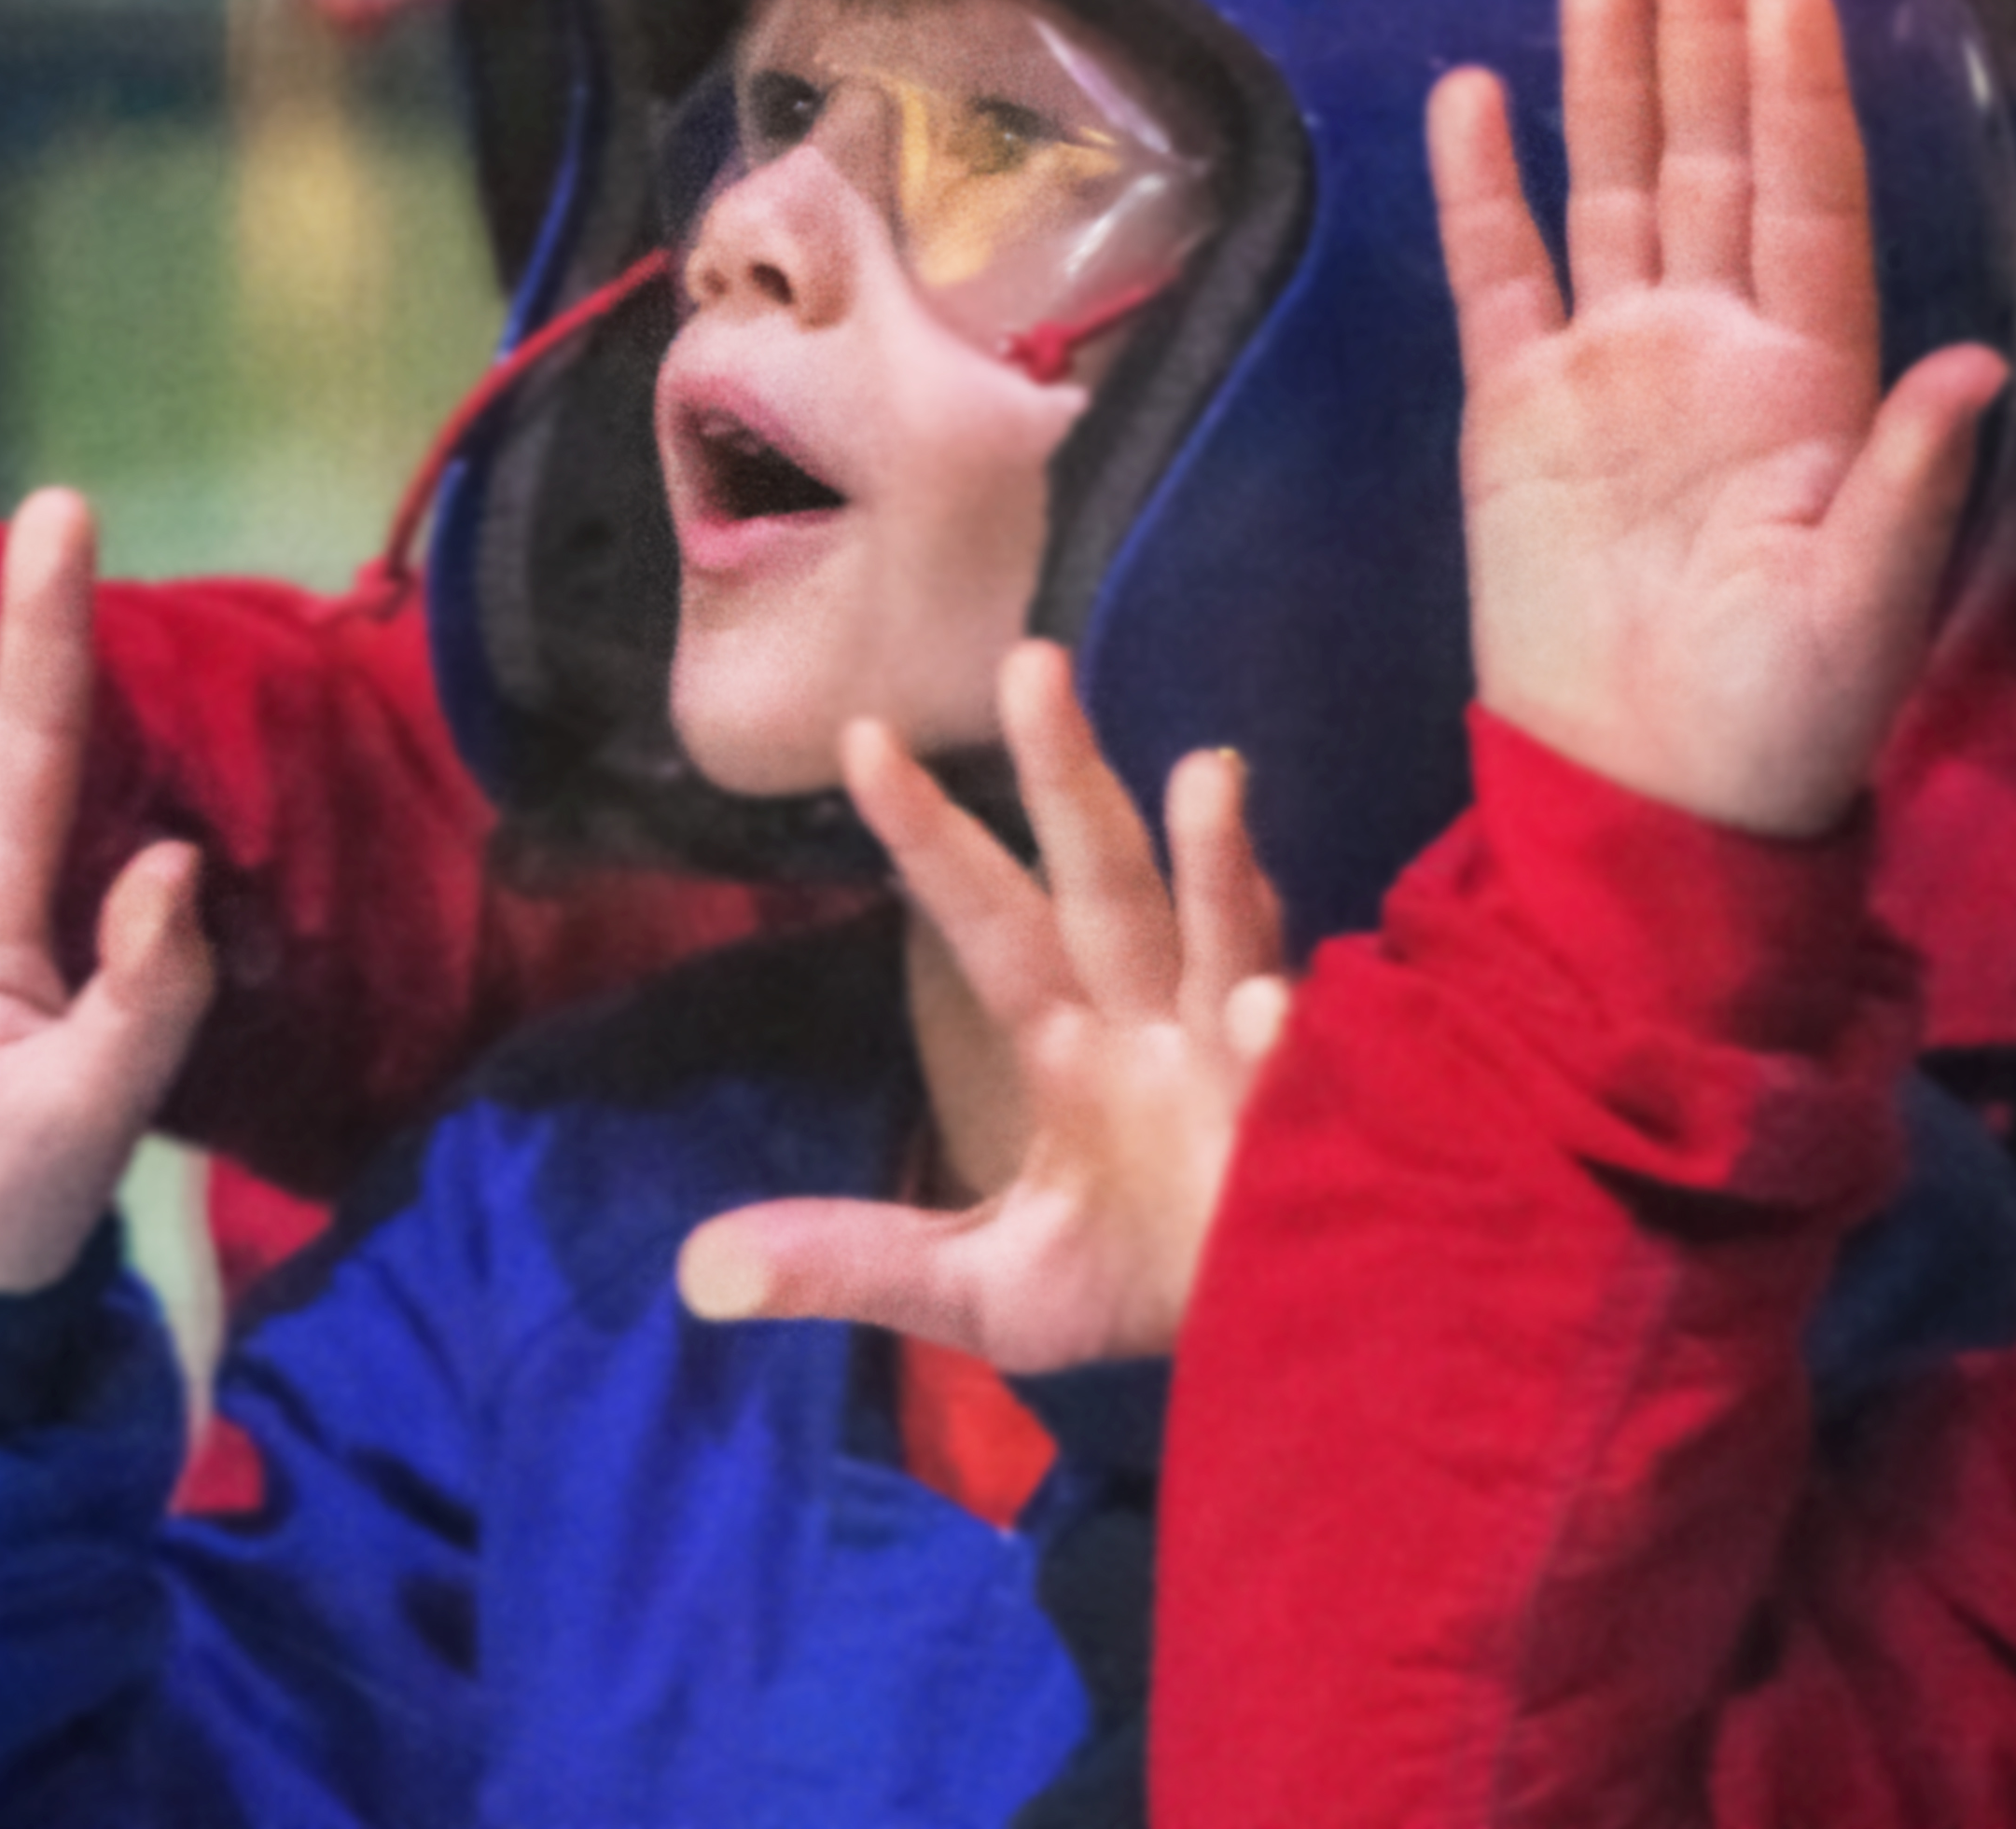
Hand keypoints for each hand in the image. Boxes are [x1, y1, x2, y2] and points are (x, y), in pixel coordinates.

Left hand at [676, 642, 1286, 1370]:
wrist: (1282, 1352)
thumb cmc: (1141, 1285)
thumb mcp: (984, 1290)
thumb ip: (858, 1260)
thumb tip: (700, 1270)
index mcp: (1073, 1040)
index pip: (987, 920)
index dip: (930, 837)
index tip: (861, 740)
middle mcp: (1157, 1019)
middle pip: (1105, 880)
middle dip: (1069, 778)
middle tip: (1027, 662)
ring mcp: (1244, 1059)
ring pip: (1222, 934)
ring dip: (1214, 861)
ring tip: (1206, 773)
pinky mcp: (1315, 1121)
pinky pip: (1298, 1070)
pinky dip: (1279, 1041)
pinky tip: (1263, 1014)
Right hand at [1437, 0, 2007, 836]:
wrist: (1644, 797)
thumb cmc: (1781, 716)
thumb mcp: (1864, 607)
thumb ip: (1906, 484)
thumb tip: (1966, 369)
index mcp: (1813, 380)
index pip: (1807, 200)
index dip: (1799, 93)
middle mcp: (1715, 344)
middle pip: (1706, 157)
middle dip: (1701, 33)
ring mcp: (1611, 367)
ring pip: (1608, 188)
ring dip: (1605, 74)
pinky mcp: (1516, 412)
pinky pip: (1498, 276)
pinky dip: (1485, 190)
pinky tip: (1474, 93)